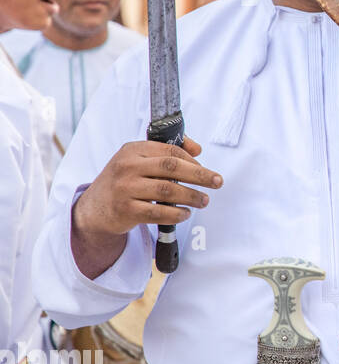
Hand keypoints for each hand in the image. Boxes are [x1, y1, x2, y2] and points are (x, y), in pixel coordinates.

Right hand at [71, 136, 221, 278]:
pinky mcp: (126, 211)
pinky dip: (177, 214)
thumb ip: (166, 151)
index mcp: (132, 150)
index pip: (169, 150)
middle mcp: (127, 167)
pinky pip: (158, 213)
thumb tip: (197, 149)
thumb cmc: (124, 181)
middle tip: (217, 182)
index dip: (191, 161)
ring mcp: (125, 189)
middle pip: (171, 168)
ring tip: (204, 200)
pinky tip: (185, 214)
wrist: (94, 209)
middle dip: (199, 175)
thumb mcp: (137, 160)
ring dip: (192, 196)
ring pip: (167, 191)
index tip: (206, 170)